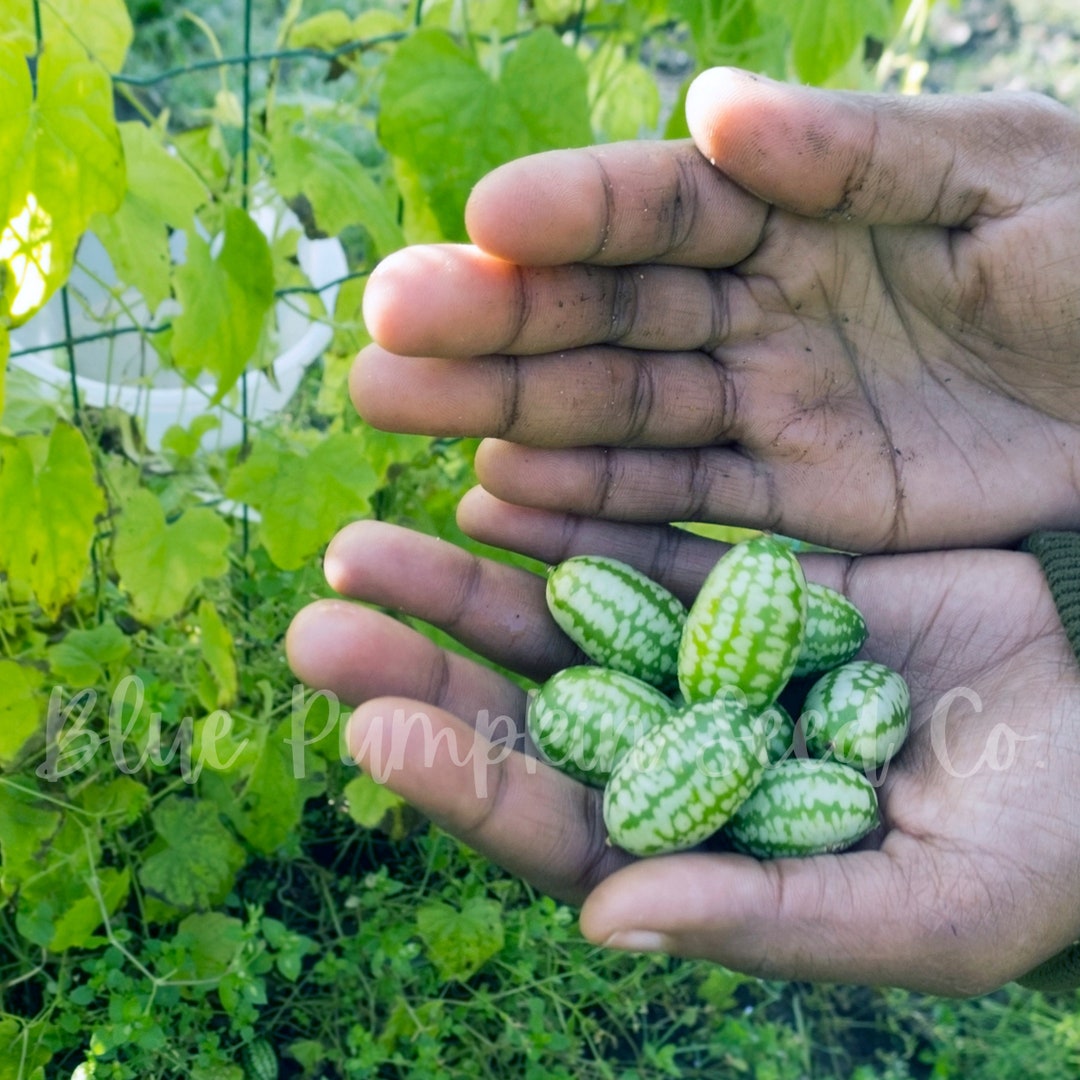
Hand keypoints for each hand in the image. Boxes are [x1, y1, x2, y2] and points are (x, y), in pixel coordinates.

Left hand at [286, 491, 1079, 994]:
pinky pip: (644, 536)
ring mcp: (708, 652)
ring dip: (467, 581)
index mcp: (701, 842)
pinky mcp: (752, 575)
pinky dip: (572, 513)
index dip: (466, 780)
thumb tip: (610, 921)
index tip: (375, 727)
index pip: (558, 822)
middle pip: (530, 709)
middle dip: (428, 665)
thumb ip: (767, 918)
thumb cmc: (1036, 849)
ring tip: (369, 545)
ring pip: (563, 615)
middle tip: (325, 622)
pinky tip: (492, 484)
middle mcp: (681, 742)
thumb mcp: (925, 907)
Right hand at [354, 68, 1079, 551]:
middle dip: (493, 323)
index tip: (480, 225)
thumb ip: (858, 151)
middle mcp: (755, 307)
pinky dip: (590, 505)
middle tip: (380, 337)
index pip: (663, 204)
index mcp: (798, 204)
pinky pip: (678, 505)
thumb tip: (712, 109)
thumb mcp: (1007, 176)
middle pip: (606, 314)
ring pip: (617, 413)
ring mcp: (765, 409)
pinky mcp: (792, 503)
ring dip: (509, 414)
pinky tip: (500, 498)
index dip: (573, 212)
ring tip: (401, 411)